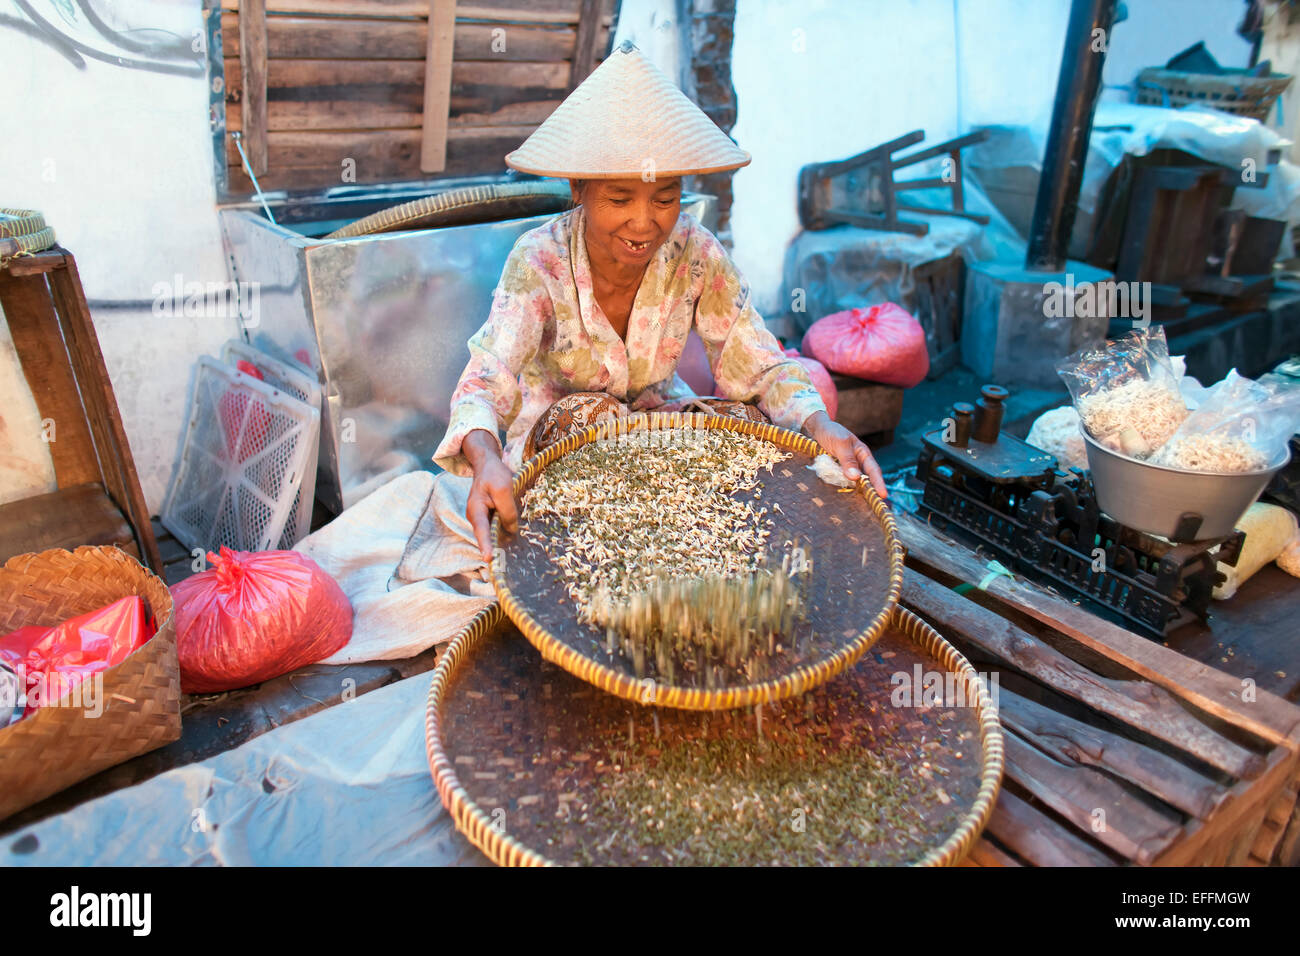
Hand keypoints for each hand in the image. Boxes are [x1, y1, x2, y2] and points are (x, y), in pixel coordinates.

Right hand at [463, 430, 519, 561]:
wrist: (487, 464)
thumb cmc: (494, 474)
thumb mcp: (503, 489)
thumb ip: (507, 510)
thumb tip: (511, 530)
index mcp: (476, 509)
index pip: (482, 530)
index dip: (486, 545)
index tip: (489, 559)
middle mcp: (476, 516)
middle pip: (486, 535)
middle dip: (493, 548)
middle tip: (502, 565)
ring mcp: (482, 517)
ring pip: (492, 532)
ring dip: (500, 542)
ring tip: (508, 557)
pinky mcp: (489, 516)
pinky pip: (496, 527)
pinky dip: (503, 533)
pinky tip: (512, 540)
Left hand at [803, 411, 887, 498]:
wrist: (818, 430)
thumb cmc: (832, 433)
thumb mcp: (840, 443)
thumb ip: (847, 459)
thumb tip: (856, 477)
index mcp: (863, 454)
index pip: (873, 470)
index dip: (879, 483)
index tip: (883, 495)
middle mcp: (857, 463)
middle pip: (867, 479)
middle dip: (872, 492)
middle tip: (876, 506)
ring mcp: (847, 469)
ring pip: (855, 483)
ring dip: (859, 493)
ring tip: (864, 507)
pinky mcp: (837, 472)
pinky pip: (843, 482)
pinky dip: (845, 490)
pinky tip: (847, 499)